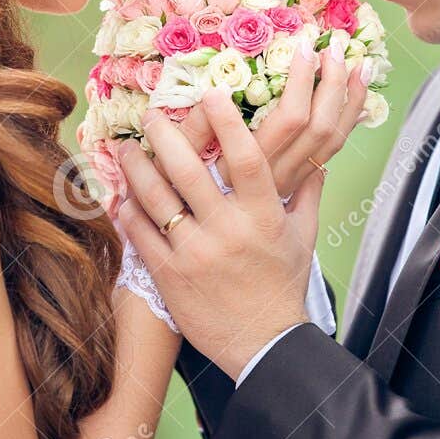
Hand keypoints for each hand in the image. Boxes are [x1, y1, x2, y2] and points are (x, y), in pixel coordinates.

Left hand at [116, 90, 324, 378]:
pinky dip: (128, 210)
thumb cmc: (283, 288)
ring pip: (156, 199)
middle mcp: (228, 231)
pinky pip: (141, 234)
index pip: (248, 159)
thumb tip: (318, 159)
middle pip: (190, 172)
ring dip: (137, 168)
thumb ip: (306, 195)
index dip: (228, 124)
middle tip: (153, 115)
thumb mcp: (303, 239)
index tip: (212, 93)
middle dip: (167, 136)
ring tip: (127, 150)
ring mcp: (196, 254)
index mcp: (263, 217)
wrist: (263, 344)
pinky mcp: (170, 276)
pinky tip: (121, 194)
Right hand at [168, 37, 368, 198]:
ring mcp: (295, 180)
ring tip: (358, 62)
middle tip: (332, 45)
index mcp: (252, 165)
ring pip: (333, 138)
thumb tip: (211, 92)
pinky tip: (359, 96)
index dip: (302, 81)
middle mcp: (280, 175)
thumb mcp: (182, 161)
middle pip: (320, 126)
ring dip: (350, 98)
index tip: (301, 46)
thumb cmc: (185, 194)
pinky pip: (333, 148)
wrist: (211, 242)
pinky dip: (350, 119)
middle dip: (331, 82)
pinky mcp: (301, 180)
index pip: (290, 119)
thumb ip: (195, 129)